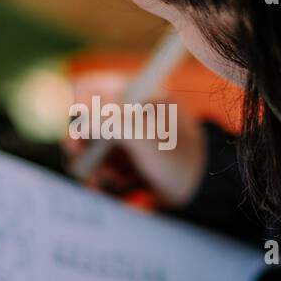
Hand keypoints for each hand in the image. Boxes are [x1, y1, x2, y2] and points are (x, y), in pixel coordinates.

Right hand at [62, 71, 205, 206]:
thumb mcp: (145, 139)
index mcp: (136, 92)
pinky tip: (117, 185)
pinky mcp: (127, 157)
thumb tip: (77, 124)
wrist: (203, 192)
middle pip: (85, 120)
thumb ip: (110, 125)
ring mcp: (127, 134)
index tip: (79, 135)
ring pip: (91, 146)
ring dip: (96, 165)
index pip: (89, 88)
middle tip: (83, 163)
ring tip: (111, 178)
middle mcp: (129, 110)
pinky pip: (101, 163)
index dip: (78, 111)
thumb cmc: (181, 159)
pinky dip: (104, 176)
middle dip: (83, 145)